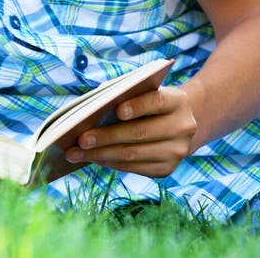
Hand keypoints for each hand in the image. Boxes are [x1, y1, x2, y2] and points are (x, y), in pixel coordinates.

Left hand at [64, 86, 198, 177]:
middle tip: (80, 139)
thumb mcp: (144, 89)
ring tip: (76, 153)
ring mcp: (177, 152)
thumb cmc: (150, 100)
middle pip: (140, 133)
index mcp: (177, 101)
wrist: (180, 124)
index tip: (117, 110)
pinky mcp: (167, 169)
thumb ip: (123, 91)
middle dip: (106, 137)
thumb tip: (93, 103)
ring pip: (134, 154)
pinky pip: (134, 168)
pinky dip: (110, 162)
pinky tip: (93, 158)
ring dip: (101, 154)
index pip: (157, 102)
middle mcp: (182, 128)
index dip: (137, 106)